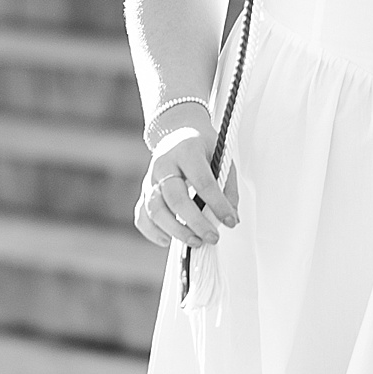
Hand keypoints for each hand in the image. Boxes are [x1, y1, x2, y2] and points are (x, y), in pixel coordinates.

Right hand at [133, 110, 238, 251]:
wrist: (176, 131)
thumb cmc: (201, 147)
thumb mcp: (221, 157)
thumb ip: (228, 187)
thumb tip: (231, 218)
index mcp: (186, 151)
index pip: (202, 182)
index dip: (217, 204)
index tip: (230, 221)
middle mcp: (164, 164)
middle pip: (175, 198)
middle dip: (195, 222)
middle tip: (212, 237)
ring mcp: (150, 178)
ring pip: (154, 209)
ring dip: (175, 230)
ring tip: (195, 242)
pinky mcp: (143, 192)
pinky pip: (141, 215)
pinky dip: (152, 231)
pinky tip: (168, 240)